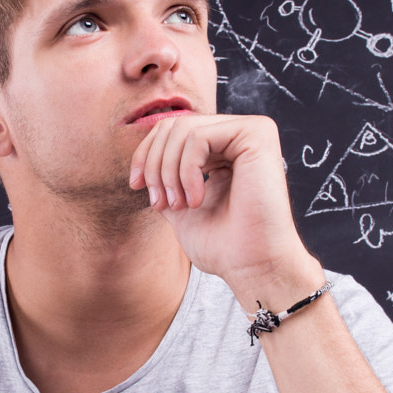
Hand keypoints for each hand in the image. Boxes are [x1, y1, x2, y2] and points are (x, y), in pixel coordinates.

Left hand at [127, 113, 322, 306]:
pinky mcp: (257, 134)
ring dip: (168, 172)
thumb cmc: (224, 246)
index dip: (146, 155)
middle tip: (159, 202)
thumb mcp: (180, 206)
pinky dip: (187, 170)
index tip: (135, 186)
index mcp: (225, 148)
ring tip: (178, 205)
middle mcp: (240, 134)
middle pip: (174, 125)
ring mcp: (251, 131)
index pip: (172, 130)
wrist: (252, 267)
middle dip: (154, 165)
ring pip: (183, 129)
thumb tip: (144, 163)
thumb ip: (166, 180)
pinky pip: (199, 137)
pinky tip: (197, 200)